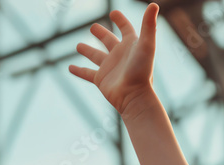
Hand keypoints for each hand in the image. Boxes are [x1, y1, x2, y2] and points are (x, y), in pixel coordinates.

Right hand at [69, 3, 158, 117]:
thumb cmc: (142, 71)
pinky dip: (79, 71)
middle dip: (101, 34)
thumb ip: (148, 25)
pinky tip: (70, 68)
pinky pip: (87, 74)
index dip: (121, 21)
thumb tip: (154, 5)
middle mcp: (120, 56)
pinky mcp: (100, 79)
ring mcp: (109, 68)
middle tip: (93, 27)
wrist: (134, 97)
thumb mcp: (146, 45)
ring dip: (87, 50)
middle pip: (109, 41)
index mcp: (131, 46)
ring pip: (96, 56)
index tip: (114, 14)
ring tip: (78, 45)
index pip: (126, 29)